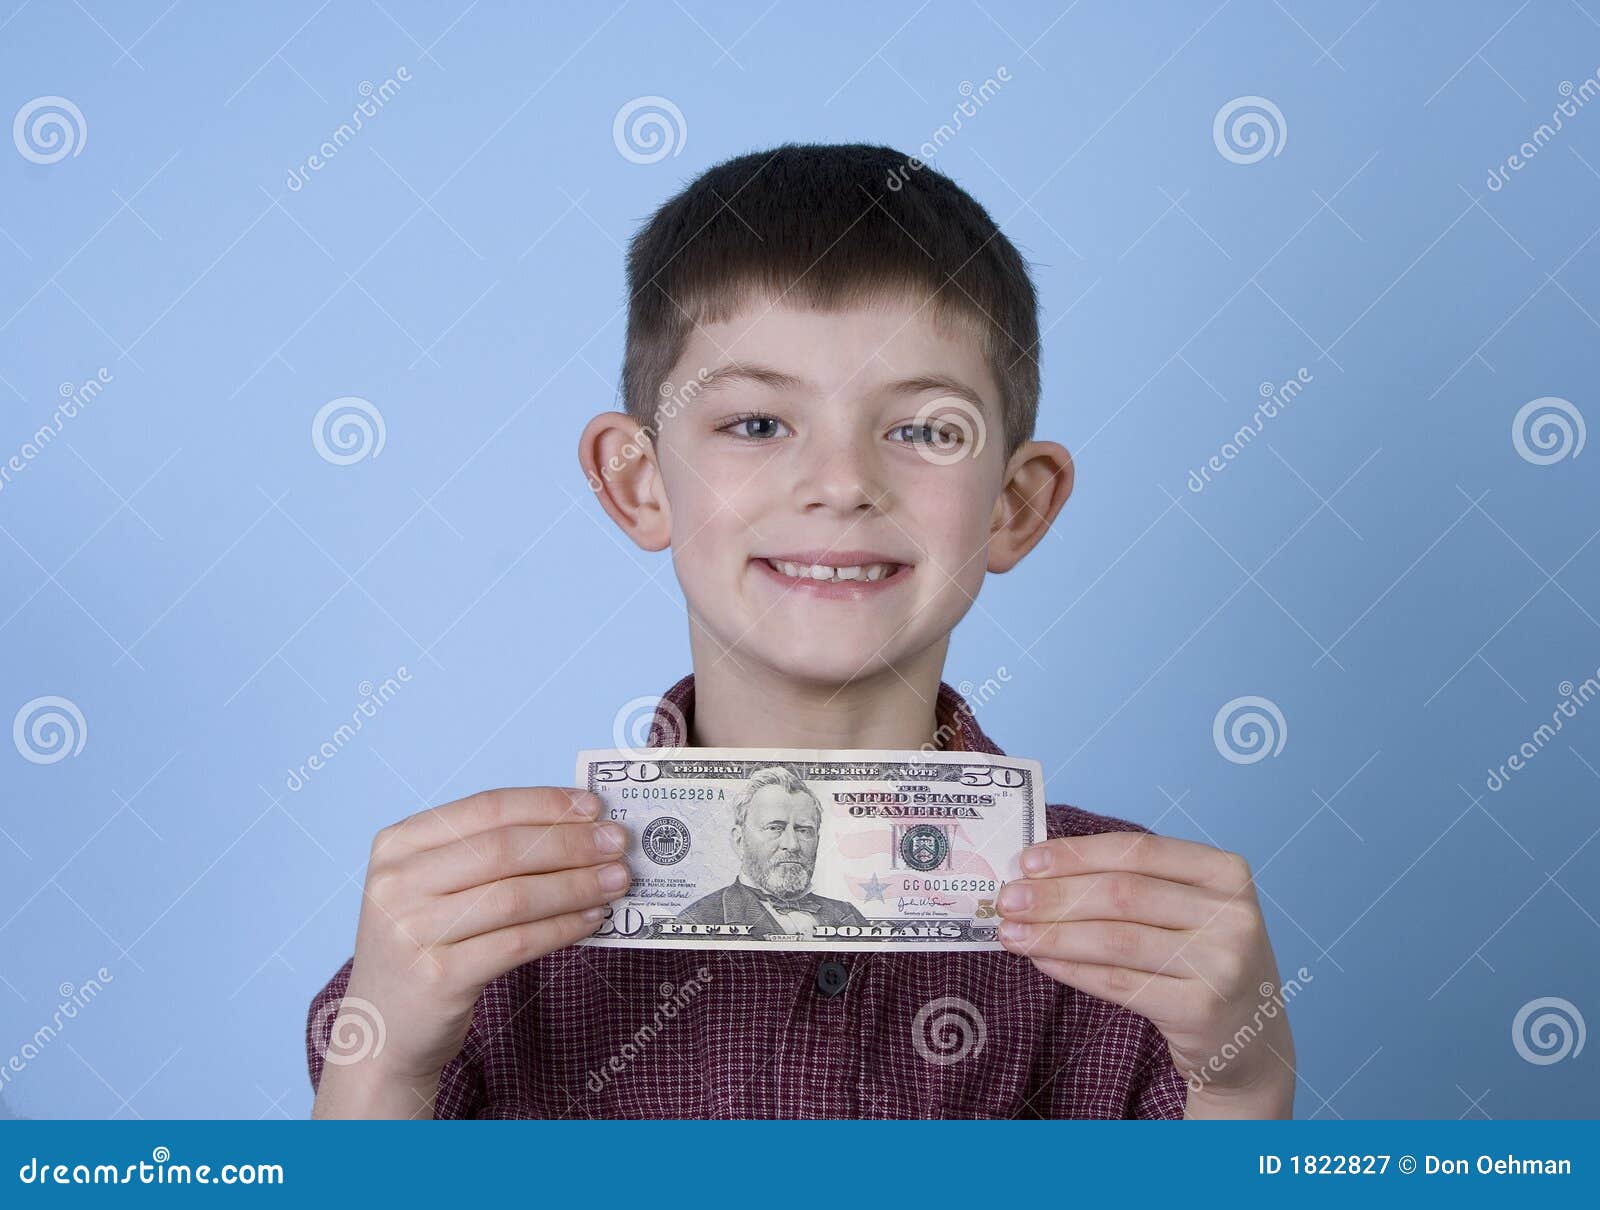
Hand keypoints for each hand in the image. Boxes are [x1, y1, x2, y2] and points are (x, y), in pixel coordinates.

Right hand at [312, 787, 630, 1117]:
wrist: (382, 1031)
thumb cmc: (426, 946)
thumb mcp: (434, 888)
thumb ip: (486, 853)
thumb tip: (579, 824)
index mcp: (397, 844)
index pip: (486, 808)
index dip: (547, 804)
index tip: (595, 807)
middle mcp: (396, 882)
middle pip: (504, 848)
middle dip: (571, 843)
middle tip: (618, 843)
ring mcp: (411, 932)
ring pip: (515, 895)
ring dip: (576, 885)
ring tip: (617, 880)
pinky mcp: (437, 978)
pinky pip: (517, 943)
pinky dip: (563, 928)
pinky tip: (592, 920)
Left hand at [996, 831, 1294, 1117]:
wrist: (1248, 1040)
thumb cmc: (1201, 959)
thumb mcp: (1186, 910)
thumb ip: (1131, 884)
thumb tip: (1038, 869)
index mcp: (1227, 872)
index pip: (1138, 851)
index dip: (1077, 854)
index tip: (1026, 860)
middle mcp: (1232, 915)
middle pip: (1122, 894)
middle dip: (1055, 895)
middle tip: (1007, 899)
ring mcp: (1222, 965)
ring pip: (1116, 940)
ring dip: (1053, 935)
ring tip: (1011, 933)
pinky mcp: (1202, 1011)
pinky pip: (1119, 984)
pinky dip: (1072, 970)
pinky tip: (1041, 961)